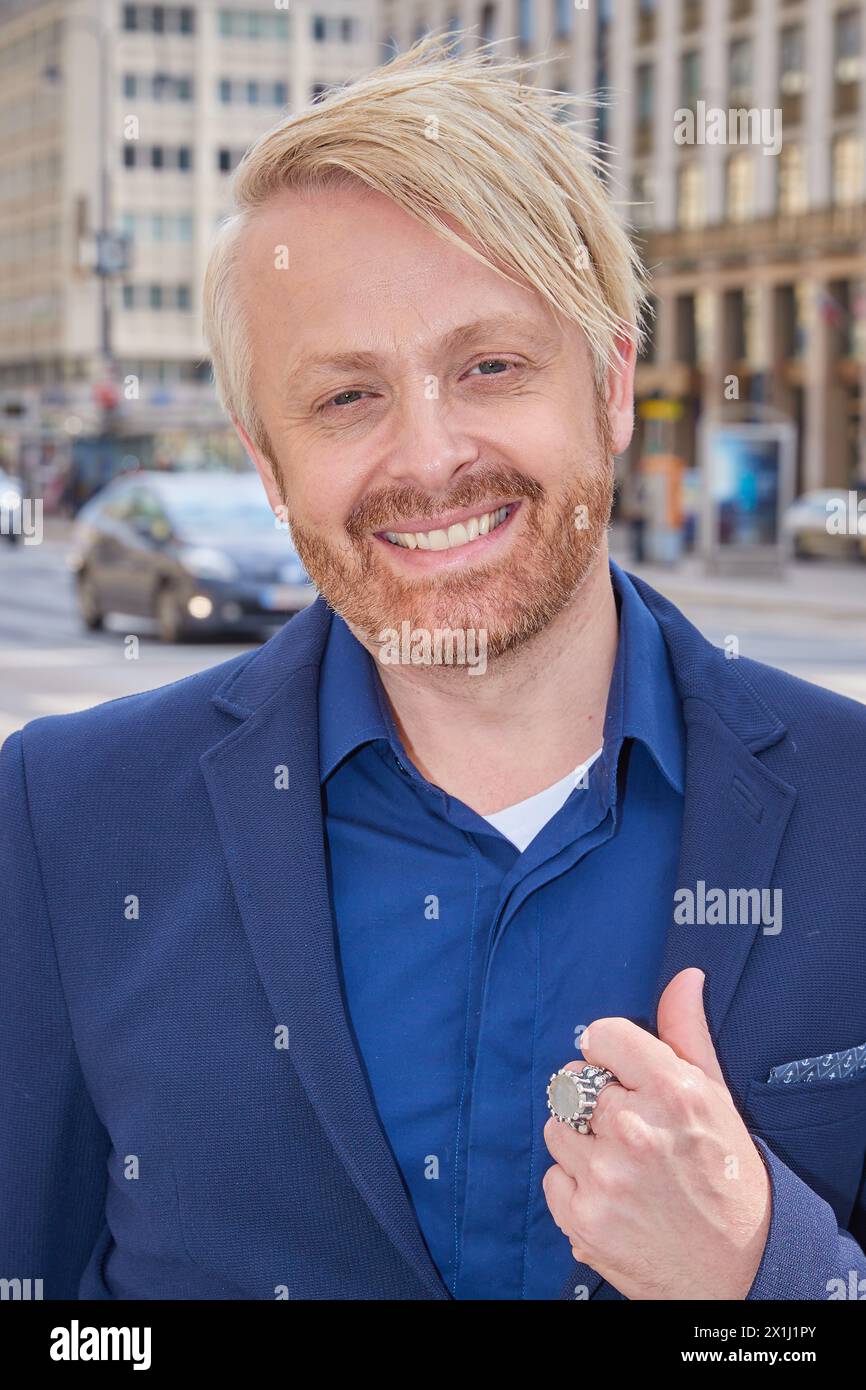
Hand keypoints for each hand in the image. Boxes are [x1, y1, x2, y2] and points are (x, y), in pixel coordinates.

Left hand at [542, 967, 770, 1299]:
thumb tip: (684, 978)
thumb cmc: (728, 1179)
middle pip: (572, 1081)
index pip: (600, 1036)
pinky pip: (553, 1177)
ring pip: (558, 1127)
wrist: (739, 1271)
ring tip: (623, 1163)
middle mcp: (635, 1130)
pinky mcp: (583, 1219)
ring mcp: (606, 1177)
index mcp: (671, 1091)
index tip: (622, 1074)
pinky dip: (575, 1186)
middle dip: (595, 1100)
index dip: (609, 1054)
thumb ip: (687, 1033)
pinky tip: (612, 1194)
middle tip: (631, 1128)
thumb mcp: (717, 1098)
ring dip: (582, 1142)